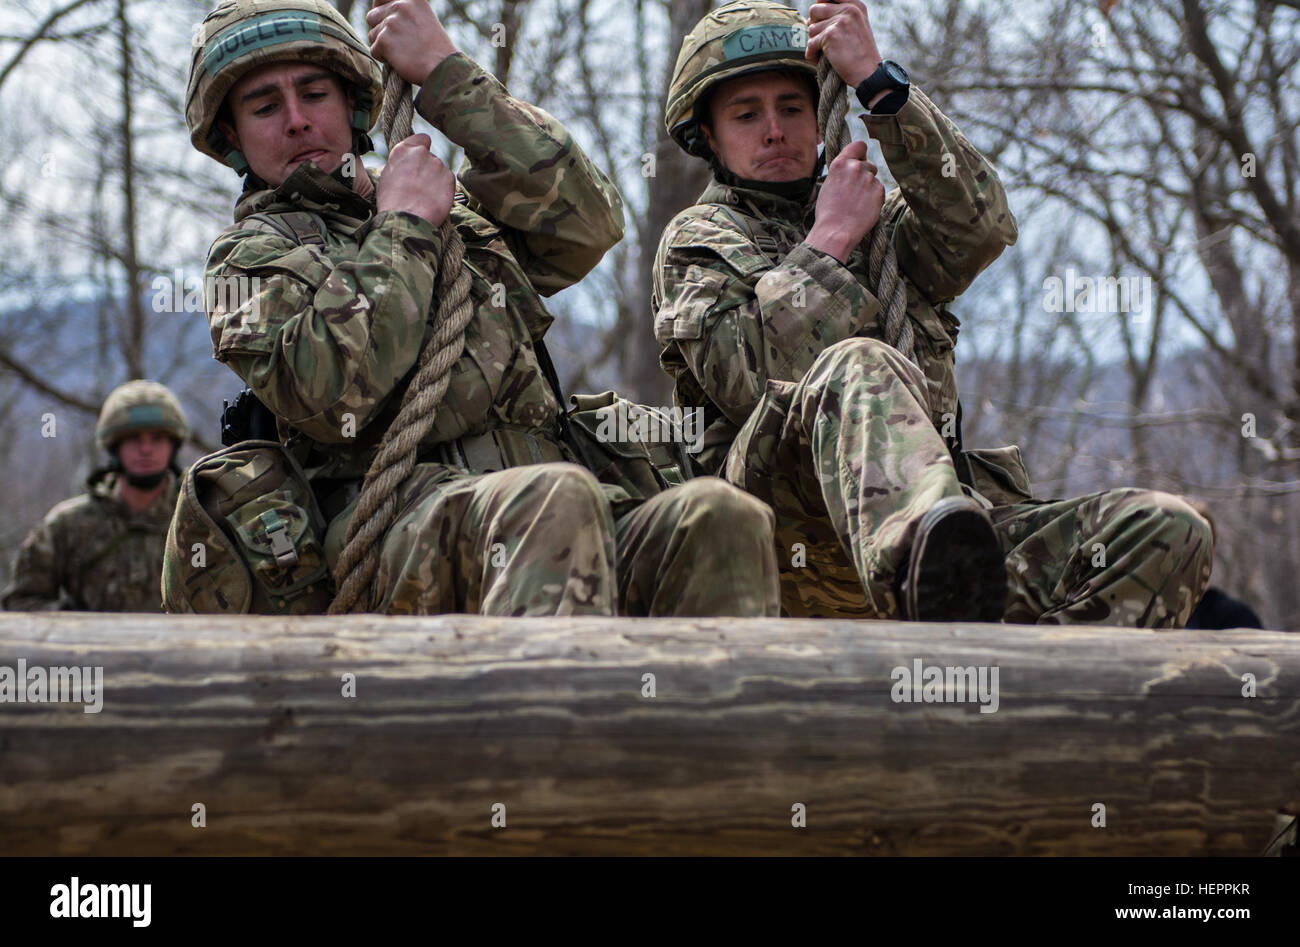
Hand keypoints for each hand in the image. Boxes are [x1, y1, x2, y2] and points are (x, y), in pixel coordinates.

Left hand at [367, 0, 458, 84]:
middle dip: (380, 30)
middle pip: (373, 17)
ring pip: (372, 35)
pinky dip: (383, 58)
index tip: (383, 20)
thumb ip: (405, 13)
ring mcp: (391, 22)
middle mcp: (400, 5)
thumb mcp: (424, 19)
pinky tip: (399, 60)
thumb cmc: (436, 49)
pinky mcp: (385, 40)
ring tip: (401, 53)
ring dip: (382, 46)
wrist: (443, 67)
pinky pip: (373, 50)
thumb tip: (379, 13)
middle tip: (395, 42)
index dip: (379, 10)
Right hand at [377, 134, 454, 225]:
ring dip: (435, 180)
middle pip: (430, 158)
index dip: (422, 147)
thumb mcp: (387, 175)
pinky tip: (433, 199)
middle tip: (419, 186)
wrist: (406, 219)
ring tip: (425, 196)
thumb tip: (407, 164)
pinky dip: (443, 189)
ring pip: (439, 170)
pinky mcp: (449, 177)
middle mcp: (422, 153)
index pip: (421, 139)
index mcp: (403, 150)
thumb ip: (401, 163)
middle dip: (427, 168)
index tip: (421, 157)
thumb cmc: (392, 202)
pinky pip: (448, 181)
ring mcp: (437, 164)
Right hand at [805, 140, 883, 262]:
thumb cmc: (828, 212)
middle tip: (855, 191)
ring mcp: (869, 179)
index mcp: (840, 163)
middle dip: (864, 174)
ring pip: (874, 178)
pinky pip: (879, 190)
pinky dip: (874, 198)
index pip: (859, 145)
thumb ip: (842, 172)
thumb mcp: (828, 184)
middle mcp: (856, 167)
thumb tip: (851, 167)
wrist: (836, 232)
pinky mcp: (879, 191)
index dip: (860, 153)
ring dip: (869, 187)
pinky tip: (863, 209)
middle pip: (868, 164)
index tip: (860, 160)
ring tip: (857, 203)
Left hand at [806, 0, 881, 88]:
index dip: (820, 8)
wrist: (868, 72)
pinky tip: (817, 57)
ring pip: (811, 27)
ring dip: (813, 41)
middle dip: (814, 25)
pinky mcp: (830, 35)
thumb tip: (816, 7)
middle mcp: (848, 10)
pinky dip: (811, 53)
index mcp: (855, 5)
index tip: (820, 20)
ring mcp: (839, 21)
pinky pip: (811, 42)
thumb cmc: (861, 53)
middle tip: (819, 37)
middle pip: (815, 9)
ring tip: (822, 50)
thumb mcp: (858, 25)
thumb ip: (842, 14)